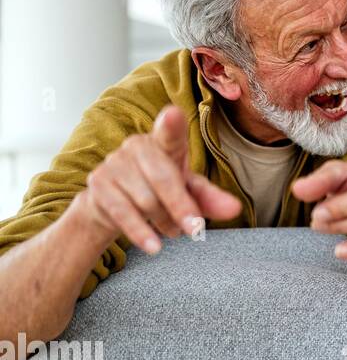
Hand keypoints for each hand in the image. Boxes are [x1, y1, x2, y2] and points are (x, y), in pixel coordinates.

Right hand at [81, 105, 241, 253]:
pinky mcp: (98, 185)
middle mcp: (137, 146)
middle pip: (163, 178)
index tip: (173, 114)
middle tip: (196, 229)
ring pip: (145, 199)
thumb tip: (235, 209)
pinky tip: (153, 246)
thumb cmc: (159, 190)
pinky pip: (122, 212)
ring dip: (164, 221)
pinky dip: (141, 232)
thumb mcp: (189, 192)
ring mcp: (114, 163)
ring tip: (174, 231)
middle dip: (182, 206)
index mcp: (164, 142)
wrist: (112, 205)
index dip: (171, 123)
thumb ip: (210, 198)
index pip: (170, 132)